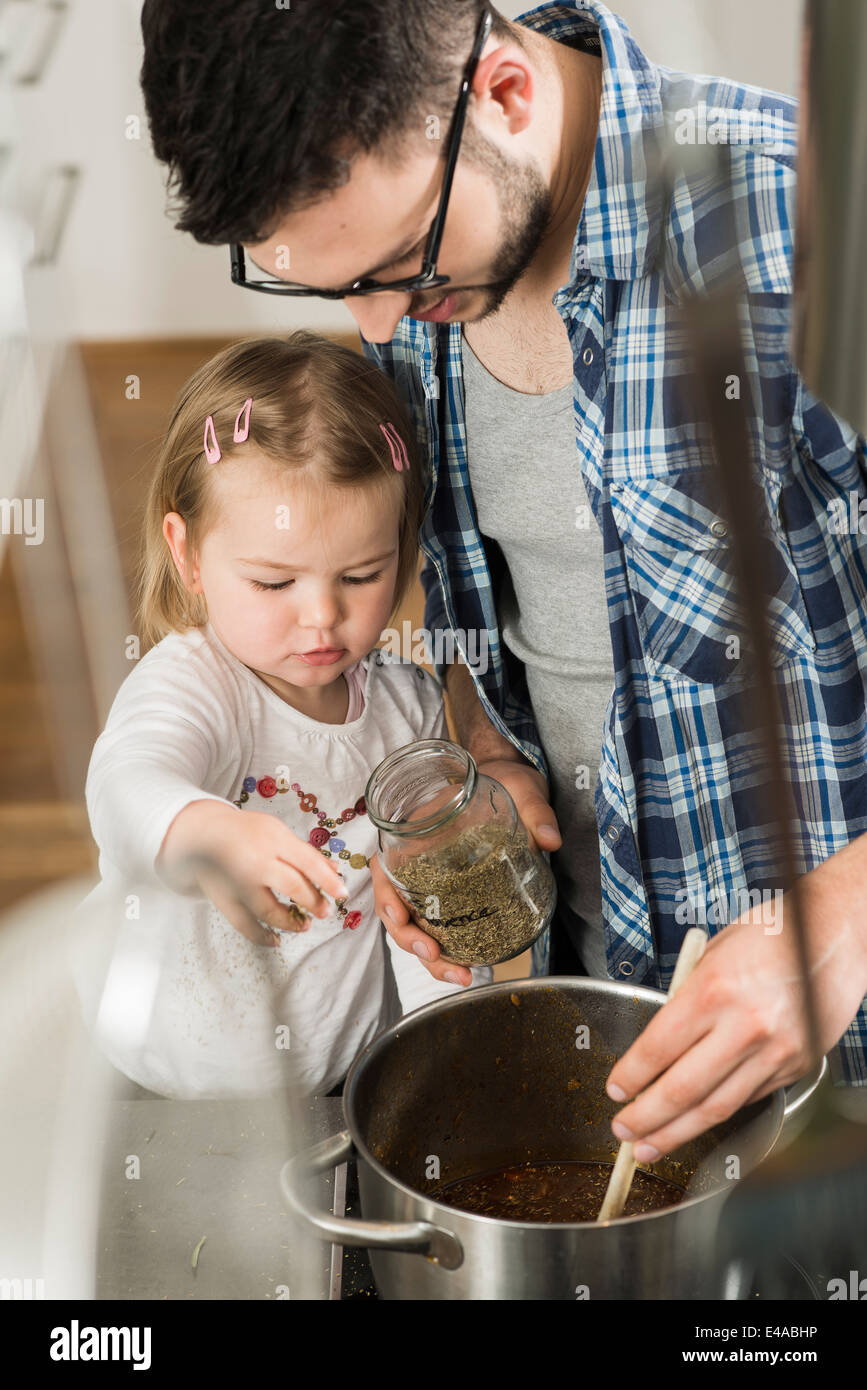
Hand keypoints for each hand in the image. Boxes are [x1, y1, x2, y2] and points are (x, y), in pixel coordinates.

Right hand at [157, 800, 345, 946]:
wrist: (201, 835)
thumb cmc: (247, 833)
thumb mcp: (277, 832)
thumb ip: (305, 853)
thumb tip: (335, 872)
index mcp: (273, 839)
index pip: (308, 862)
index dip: (328, 880)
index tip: (342, 893)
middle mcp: (256, 861)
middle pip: (292, 886)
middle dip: (313, 902)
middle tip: (325, 911)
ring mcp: (238, 883)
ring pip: (269, 911)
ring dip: (291, 922)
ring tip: (304, 925)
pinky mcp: (225, 900)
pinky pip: (245, 925)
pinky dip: (262, 937)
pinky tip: (276, 940)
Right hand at [370, 755, 560, 985]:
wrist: (512, 780)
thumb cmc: (505, 778)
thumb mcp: (521, 788)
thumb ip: (534, 811)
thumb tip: (549, 840)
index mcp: (418, 830)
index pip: (387, 867)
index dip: (387, 896)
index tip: (400, 916)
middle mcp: (417, 858)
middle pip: (397, 907)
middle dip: (411, 940)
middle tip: (439, 959)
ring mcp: (433, 878)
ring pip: (416, 924)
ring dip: (431, 957)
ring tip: (460, 976)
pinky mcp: (453, 892)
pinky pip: (439, 925)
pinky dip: (448, 950)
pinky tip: (469, 966)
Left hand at [604, 842, 866, 1158]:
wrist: (838, 933)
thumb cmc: (776, 932)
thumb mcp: (715, 951)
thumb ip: (688, 994)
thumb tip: (663, 1037)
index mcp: (715, 990)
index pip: (659, 1048)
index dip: (631, 1076)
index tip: (615, 1090)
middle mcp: (745, 1027)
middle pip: (683, 1090)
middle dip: (646, 1118)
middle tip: (624, 1132)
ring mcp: (775, 1052)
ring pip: (717, 1108)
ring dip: (678, 1132)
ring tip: (651, 1146)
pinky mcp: (797, 1066)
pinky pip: (749, 1098)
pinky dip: (719, 1113)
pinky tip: (698, 1121)